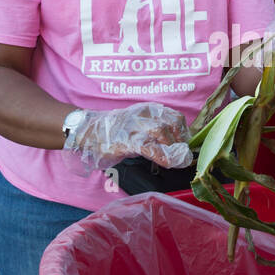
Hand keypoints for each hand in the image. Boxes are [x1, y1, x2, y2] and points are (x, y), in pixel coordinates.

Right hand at [64, 101, 191, 171]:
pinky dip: (161, 156)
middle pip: (172, 123)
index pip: (175, 117)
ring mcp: (134, 127)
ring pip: (161, 132)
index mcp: (149, 110)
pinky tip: (166, 163)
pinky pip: (149, 147)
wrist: (89, 131)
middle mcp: (143, 115)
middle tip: (182, 155)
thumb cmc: (117, 131)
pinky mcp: (126, 141)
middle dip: (181, 141)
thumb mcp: (139, 125)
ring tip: (176, 160)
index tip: (185, 145)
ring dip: (172, 148)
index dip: (184, 133)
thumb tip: (178, 146)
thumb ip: (157, 132)